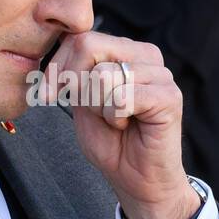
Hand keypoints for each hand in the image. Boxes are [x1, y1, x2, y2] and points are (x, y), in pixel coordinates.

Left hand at [43, 31, 199, 218]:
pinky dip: (114, 117)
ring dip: (98, 107)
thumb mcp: (82, 101)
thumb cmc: (112, 143)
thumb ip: (74, 72)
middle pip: (88, 46)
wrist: (138, 181)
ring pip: (102, 75)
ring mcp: (160, 74)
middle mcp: (146, 55)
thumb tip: (60, 48)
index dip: (58, 67)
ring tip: (117, 120)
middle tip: (92, 111)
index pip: (81, 37)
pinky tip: (127, 125)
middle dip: (75, 85)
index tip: (49, 95)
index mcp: (126, 51)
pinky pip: (120, 97)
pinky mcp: (169, 96)